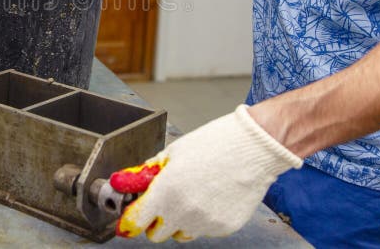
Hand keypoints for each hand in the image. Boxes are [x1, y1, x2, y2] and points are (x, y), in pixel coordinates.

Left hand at [110, 105, 302, 241]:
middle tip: (161, 202)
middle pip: (156, 234)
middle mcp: (182, 213)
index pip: (135, 222)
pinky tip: (210, 196)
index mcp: (165, 192)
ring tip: (190, 196)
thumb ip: (147, 173)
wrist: (253, 148)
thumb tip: (127, 182)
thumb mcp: (172, 153)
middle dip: (154, 220)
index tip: (127, 221)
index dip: (129, 221)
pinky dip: (202, 218)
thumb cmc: (214, 144)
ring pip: (181, 234)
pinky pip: (204, 229)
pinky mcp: (224, 228)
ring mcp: (204, 223)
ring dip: (178, 221)